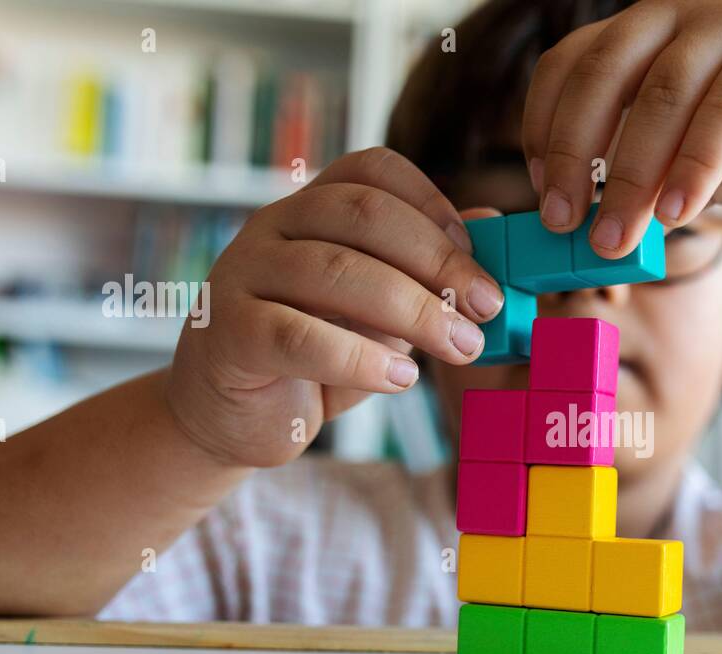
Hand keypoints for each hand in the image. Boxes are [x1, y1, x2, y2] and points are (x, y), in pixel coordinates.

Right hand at [165, 148, 504, 467]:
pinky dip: (360, 358)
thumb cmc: (316, 358)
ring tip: (461, 346)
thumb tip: (493, 218)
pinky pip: (299, 337)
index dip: (431, 202)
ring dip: (414, 311)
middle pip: (363, 214)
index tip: (476, 254)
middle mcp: (272, 226)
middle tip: (486, 307)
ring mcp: (243, 274)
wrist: (232, 416)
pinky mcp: (229, 333)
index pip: (372, 169)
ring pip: (335, 272)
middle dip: (438, 260)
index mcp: (311, 208)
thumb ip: (425, 270)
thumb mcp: (380, 313)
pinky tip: (401, 379)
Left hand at [521, 0, 721, 255]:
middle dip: (571, 155)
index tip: (540, 191)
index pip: (569, 65)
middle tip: (560, 222)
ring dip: (630, 176)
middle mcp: (678, 13)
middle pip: (602, 75)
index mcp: (643, 31)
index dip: (543, 127)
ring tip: (613, 239)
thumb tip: (587, 229)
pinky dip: (696, 166)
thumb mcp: (687, 159)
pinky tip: (676, 215)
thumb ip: (642, 179)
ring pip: (662, 96)